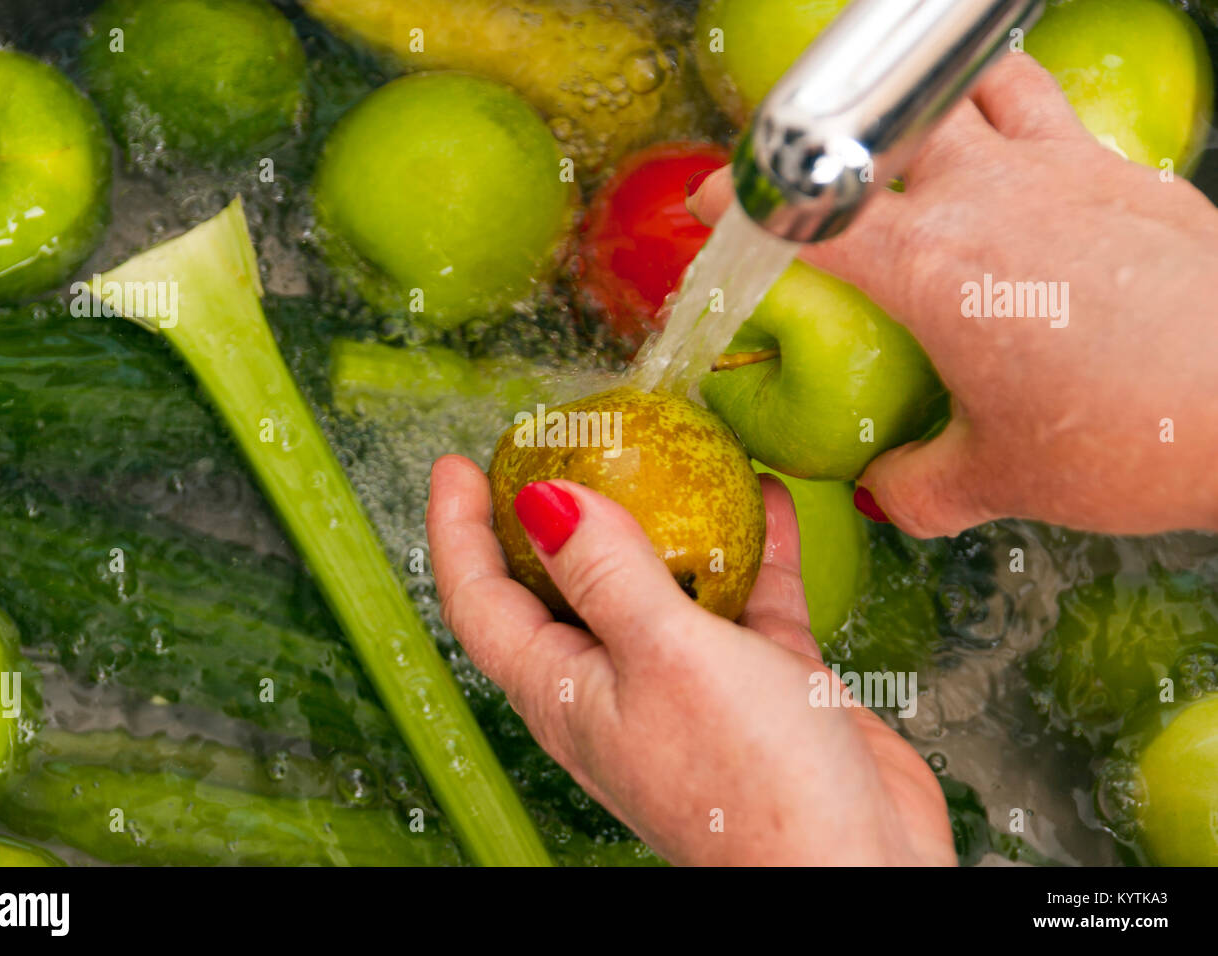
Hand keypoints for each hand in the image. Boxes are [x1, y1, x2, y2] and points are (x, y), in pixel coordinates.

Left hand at [426, 454, 954, 865]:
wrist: (858, 868)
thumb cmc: (752, 785)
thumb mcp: (665, 655)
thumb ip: (604, 572)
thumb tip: (542, 502)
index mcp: (565, 691)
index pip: (481, 603)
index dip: (457, 532)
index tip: (457, 466)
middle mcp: (616, 686)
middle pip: (561, 586)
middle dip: (555, 513)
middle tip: (560, 444)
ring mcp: (689, 684)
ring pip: (659, 582)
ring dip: (663, 518)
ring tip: (669, 450)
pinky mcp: (758, 682)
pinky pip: (744, 596)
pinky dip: (752, 547)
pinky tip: (769, 495)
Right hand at [689, 52, 1217, 537]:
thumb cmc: (1127, 437)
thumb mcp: (999, 481)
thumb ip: (919, 486)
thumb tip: (885, 489)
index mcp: (929, 266)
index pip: (808, 212)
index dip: (744, 201)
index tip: (716, 200)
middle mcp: (987, 194)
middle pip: (884, 119)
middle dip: (831, 137)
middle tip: (819, 171)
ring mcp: (1061, 168)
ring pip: (968, 89)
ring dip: (925, 106)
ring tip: (910, 134)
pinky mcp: (1124, 170)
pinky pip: (1046, 110)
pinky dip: (1010, 113)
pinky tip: (1016, 157)